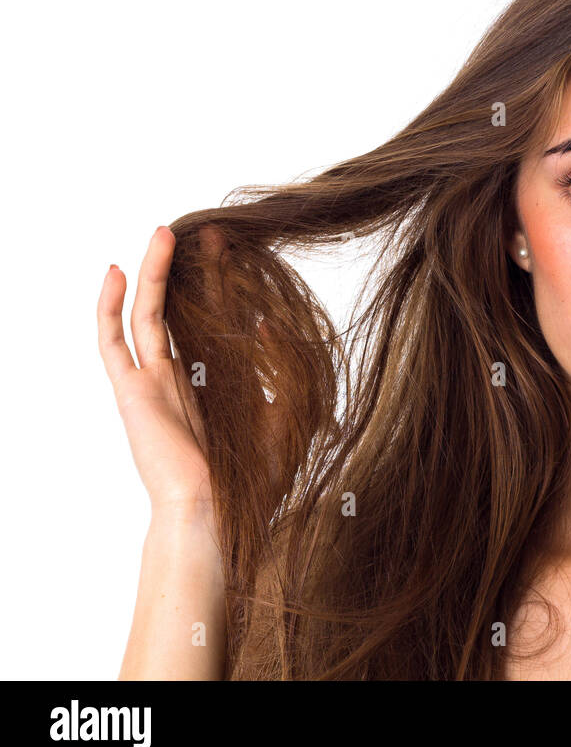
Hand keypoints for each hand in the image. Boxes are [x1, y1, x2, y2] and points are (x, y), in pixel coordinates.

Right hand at [97, 224, 282, 519]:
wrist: (217, 514)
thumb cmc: (252, 480)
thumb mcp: (284, 417)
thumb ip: (284, 371)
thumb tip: (272, 321)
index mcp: (212, 384)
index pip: (215, 321)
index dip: (224, 286)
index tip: (240, 250)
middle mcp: (178, 378)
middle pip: (183, 308)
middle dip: (195, 269)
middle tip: (212, 232)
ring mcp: (151, 382)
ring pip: (148, 313)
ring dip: (156, 272)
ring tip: (166, 231)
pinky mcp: (131, 392)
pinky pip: (113, 341)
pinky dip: (110, 306)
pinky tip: (118, 272)